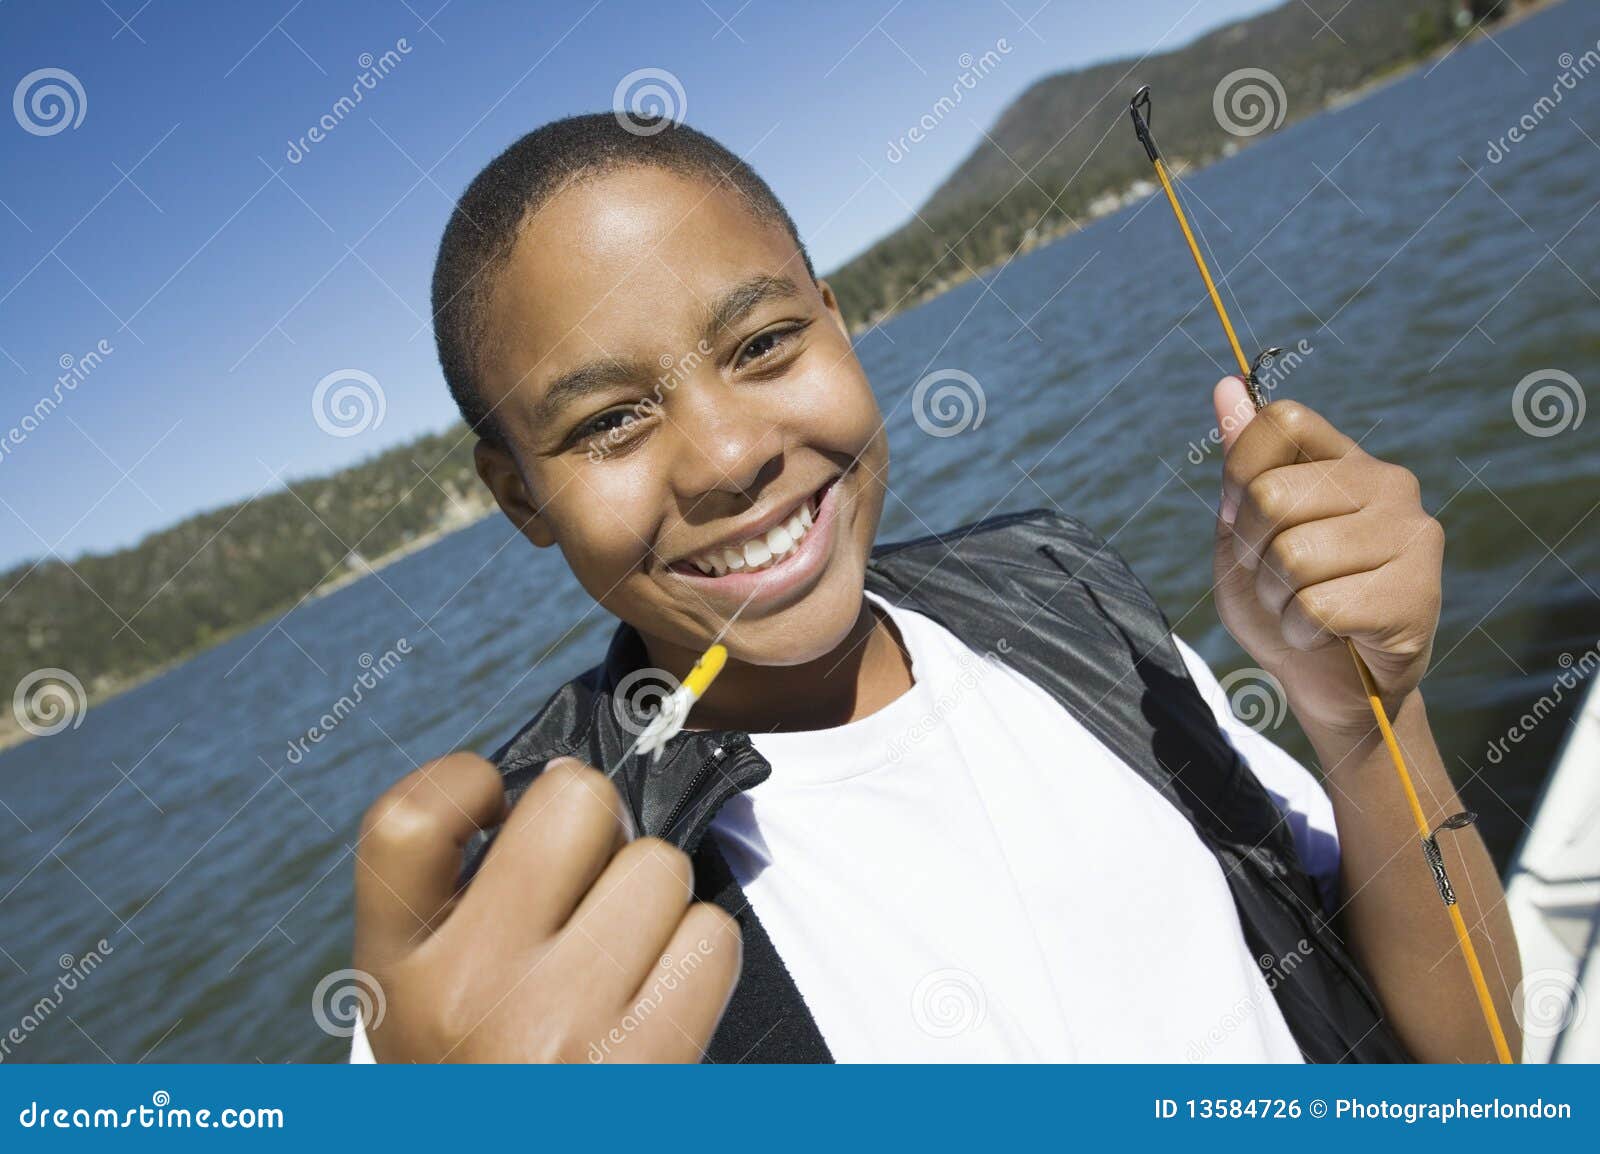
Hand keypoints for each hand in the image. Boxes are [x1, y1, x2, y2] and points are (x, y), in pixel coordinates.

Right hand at [353, 753, 740, 1061]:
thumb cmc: (487, 1080)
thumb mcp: (425, 1006)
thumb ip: (461, 906)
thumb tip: (569, 784)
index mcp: (392, 973)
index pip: (406, 818)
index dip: (465, 782)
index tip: (497, 803)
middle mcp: (462, 993)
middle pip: (574, 803)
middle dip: (601, 827)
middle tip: (591, 885)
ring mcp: (552, 1029)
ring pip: (660, 866)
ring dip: (660, 901)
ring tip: (626, 961)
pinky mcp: (640, 1067)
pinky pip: (711, 937)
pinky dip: (703, 956)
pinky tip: (666, 997)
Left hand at [1210, 377, 1444, 737]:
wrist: (1331, 686)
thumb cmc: (1284, 603)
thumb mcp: (1244, 531)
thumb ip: (1240, 462)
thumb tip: (1224, 384)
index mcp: (1347, 459)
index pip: (1281, 419)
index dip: (1239, 472)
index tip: (1239, 517)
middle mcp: (1391, 484)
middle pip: (1273, 495)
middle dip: (1250, 550)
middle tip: (1274, 579)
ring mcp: (1413, 536)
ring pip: (1293, 555)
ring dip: (1275, 598)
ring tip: (1300, 609)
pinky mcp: (1418, 594)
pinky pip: (1318, 605)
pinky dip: (1299, 630)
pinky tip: (1325, 634)